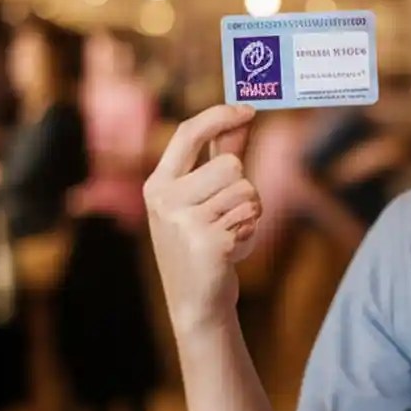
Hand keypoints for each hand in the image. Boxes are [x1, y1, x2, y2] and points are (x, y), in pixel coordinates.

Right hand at [144, 104, 260, 333]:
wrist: (195, 301)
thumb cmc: (201, 243)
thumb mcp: (203, 198)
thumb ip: (221, 155)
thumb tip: (243, 117)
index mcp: (159, 184)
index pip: (188, 134)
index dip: (219, 115)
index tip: (247, 109)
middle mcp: (165, 200)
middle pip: (230, 164)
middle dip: (242, 188)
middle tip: (227, 216)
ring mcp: (184, 222)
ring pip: (246, 190)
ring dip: (249, 213)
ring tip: (228, 233)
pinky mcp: (208, 242)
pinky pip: (251, 217)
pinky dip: (249, 234)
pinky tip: (231, 252)